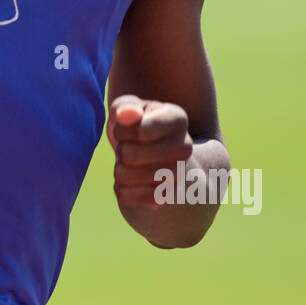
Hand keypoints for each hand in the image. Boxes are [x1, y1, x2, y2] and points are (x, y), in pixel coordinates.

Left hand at [107, 94, 192, 210]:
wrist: (159, 159)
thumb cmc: (139, 126)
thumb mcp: (130, 108)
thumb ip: (125, 106)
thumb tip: (127, 115)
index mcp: (178, 118)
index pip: (138, 130)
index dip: (121, 130)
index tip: (127, 128)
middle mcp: (185, 147)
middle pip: (129, 155)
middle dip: (120, 150)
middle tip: (129, 148)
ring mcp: (179, 175)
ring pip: (126, 176)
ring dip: (119, 170)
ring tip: (131, 164)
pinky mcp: (167, 198)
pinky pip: (126, 196)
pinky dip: (121, 189)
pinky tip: (133, 181)